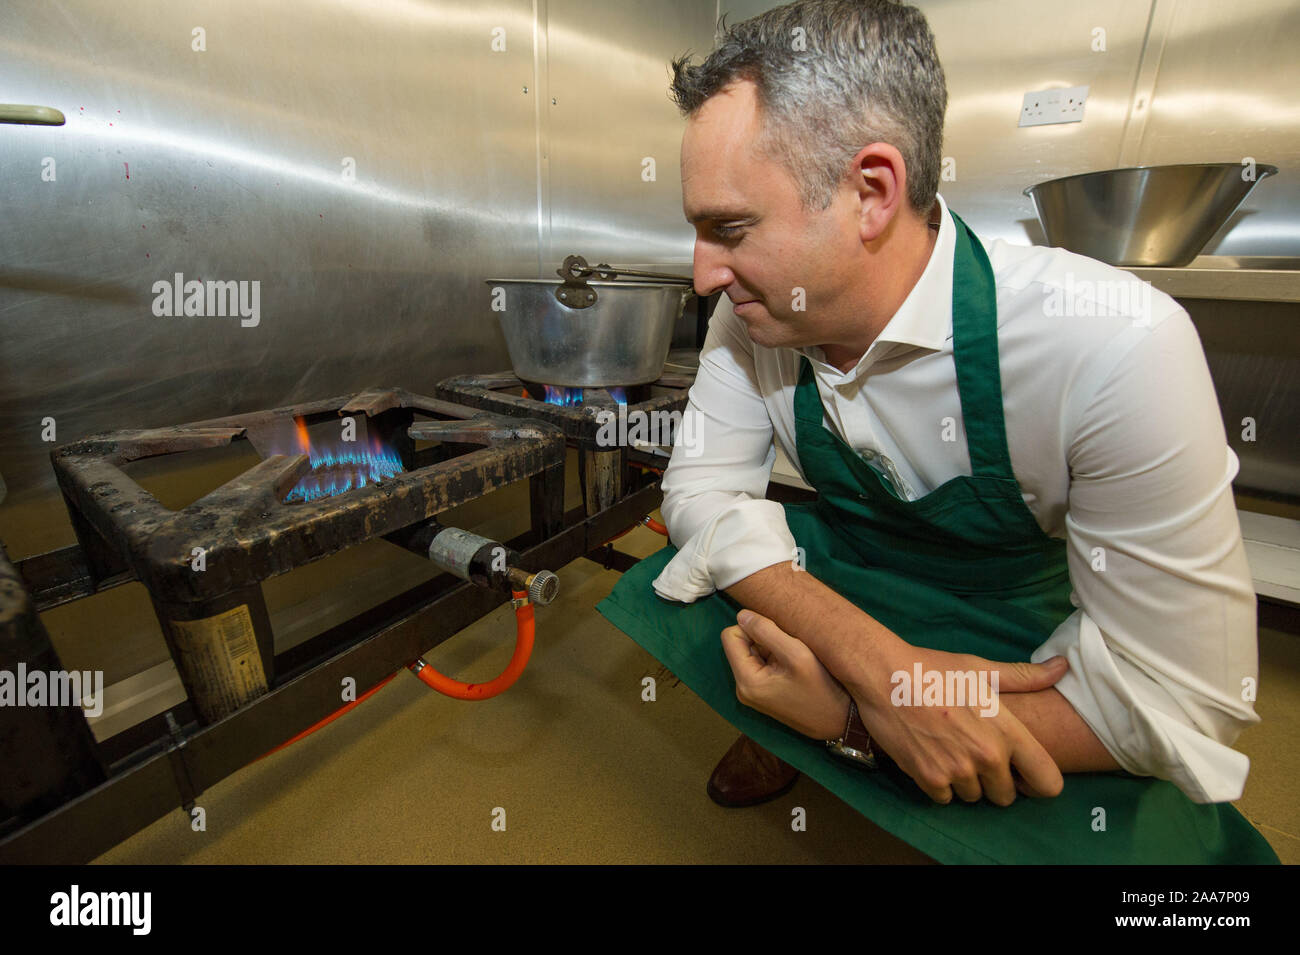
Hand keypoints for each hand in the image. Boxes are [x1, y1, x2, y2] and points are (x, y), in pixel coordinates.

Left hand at [720, 609, 849, 739]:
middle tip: (789, 649)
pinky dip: (775, 659)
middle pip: (739, 644)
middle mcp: (743, 688)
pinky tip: (793, 667)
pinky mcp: (762, 693)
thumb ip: (766, 631)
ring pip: (751, 652)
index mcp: (746, 681)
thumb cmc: (822, 688)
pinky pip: (760, 664)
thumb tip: (742, 615)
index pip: (730, 635)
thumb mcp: (797, 654)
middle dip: (762, 639)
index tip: (778, 636)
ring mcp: (752, 692)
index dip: (752, 628)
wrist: (839, 721)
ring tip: (793, 660)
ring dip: (770, 649)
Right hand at [853, 643, 1069, 805]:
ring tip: (950, 751)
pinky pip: (945, 799)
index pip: (1049, 783)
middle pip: (1006, 797)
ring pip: (973, 798)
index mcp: (1007, 732)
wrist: (884, 675)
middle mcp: (987, 757)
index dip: (1037, 782)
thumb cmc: (933, 669)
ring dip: (965, 782)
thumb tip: (1063, 666)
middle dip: (994, 781)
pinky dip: (939, 784)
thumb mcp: (981, 670)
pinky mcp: (928, 778)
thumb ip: (1024, 677)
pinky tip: (931, 757)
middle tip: (974, 754)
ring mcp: (957, 771)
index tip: (1021, 772)